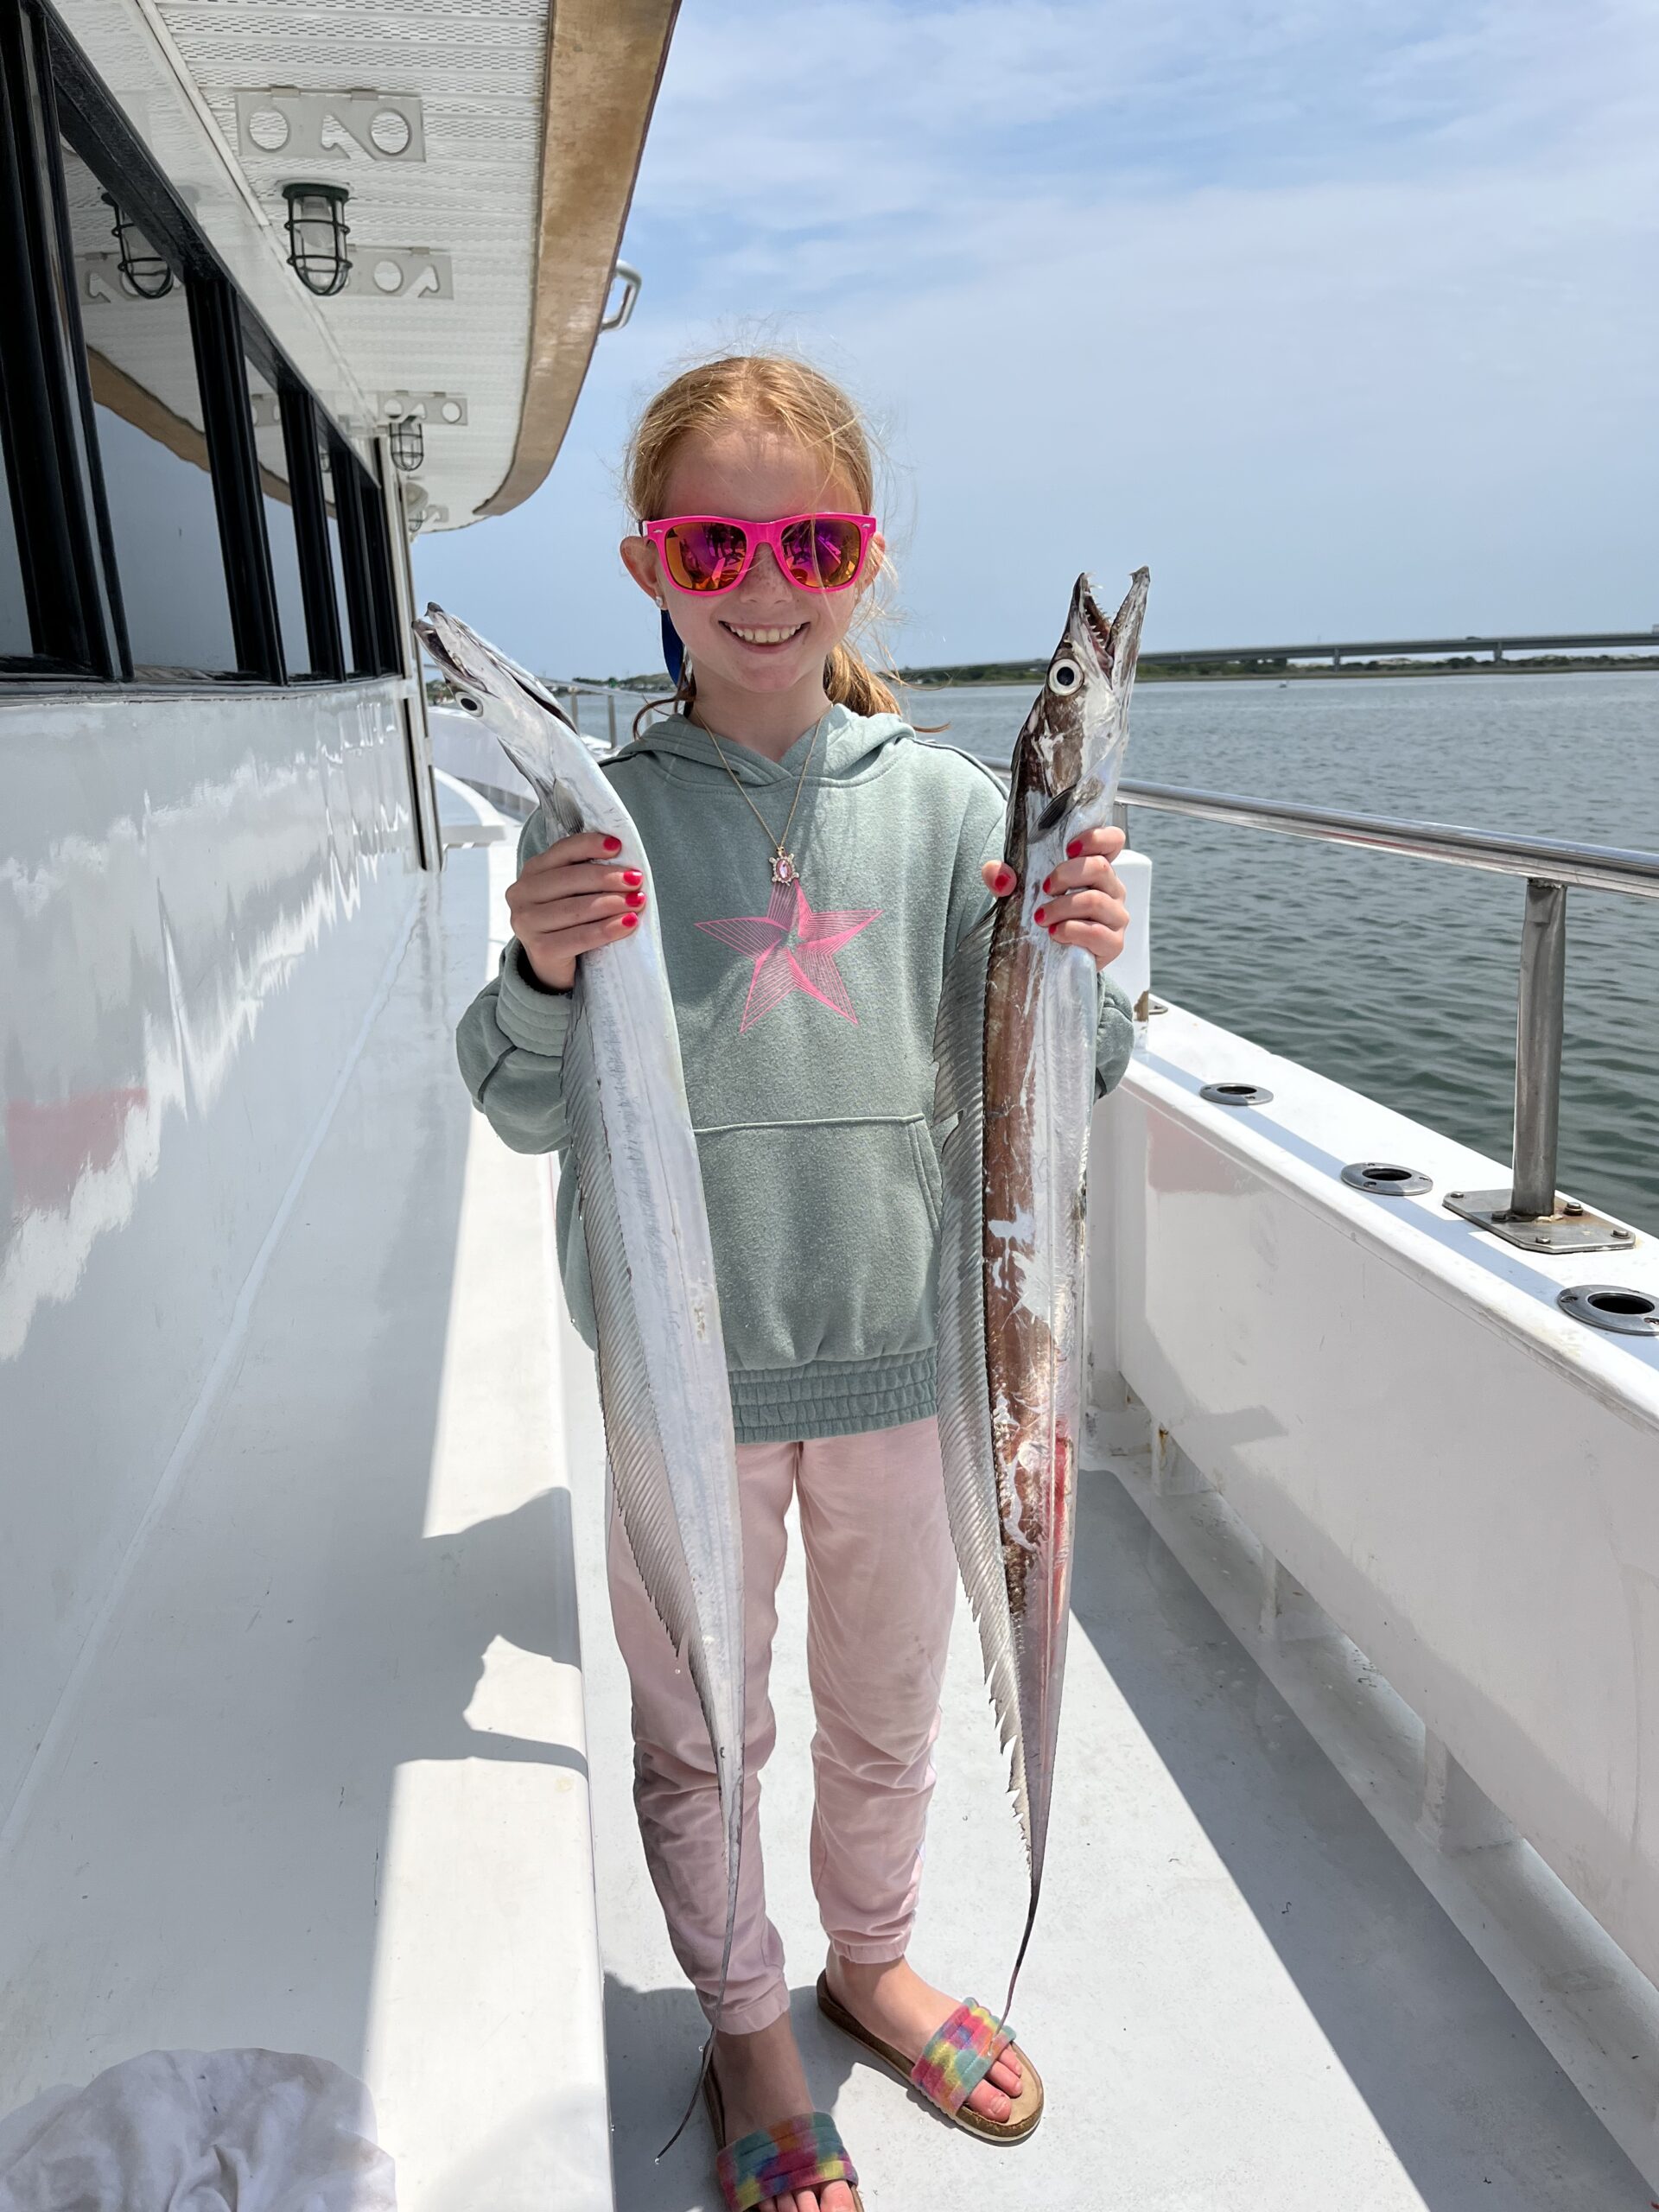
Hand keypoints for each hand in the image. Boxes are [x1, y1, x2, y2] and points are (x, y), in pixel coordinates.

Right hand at [505, 830, 646, 990]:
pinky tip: (628, 924)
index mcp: (532, 871)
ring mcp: (526, 922)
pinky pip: (580, 937)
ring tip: (638, 901)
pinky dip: (607, 929)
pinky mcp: (540, 949)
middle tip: (636, 880)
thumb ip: (585, 873)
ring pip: (576, 909)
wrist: (553, 964)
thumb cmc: (568, 921)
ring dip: (612, 903)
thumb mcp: (572, 892)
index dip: (590, 845)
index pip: (562, 851)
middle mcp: (522, 893)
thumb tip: (624, 864)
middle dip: (608, 878)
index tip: (618, 846)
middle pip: (571, 879)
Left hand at [982, 824, 1128, 969]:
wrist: (1042, 964)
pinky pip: (1097, 932)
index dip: (1096, 837)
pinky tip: (1055, 933)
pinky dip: (1071, 931)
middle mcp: (1111, 889)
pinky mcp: (1114, 943)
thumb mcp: (1018, 895)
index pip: (1113, 840)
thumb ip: (1004, 879)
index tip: (1069, 848)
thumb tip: (996, 872)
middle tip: (1045, 888)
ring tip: (1041, 917)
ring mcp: (1116, 916)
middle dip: (1065, 875)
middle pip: (1100, 867)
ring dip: (1061, 907)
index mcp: (1094, 870)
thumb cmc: (1041, 921)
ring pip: (1095, 900)